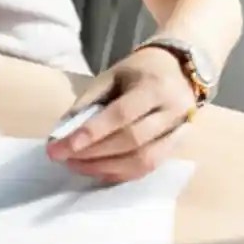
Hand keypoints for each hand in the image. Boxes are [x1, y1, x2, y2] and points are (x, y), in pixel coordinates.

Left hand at [46, 47, 196, 181]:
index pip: (121, 114)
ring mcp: (178, 133)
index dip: (92, 133)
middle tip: (63, 158)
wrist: (181, 70)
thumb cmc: (140, 71)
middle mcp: (171, 112)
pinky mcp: (177, 148)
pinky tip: (99, 171)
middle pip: (132, 140)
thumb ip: (89, 100)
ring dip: (105, 168)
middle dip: (93, 153)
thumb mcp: (112, 74)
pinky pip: (149, 168)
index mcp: (153, 87)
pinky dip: (121, 174)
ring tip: (76, 166)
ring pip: (143, 160)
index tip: (63, 146)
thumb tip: (64, 132)